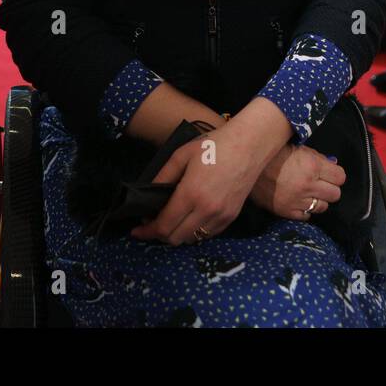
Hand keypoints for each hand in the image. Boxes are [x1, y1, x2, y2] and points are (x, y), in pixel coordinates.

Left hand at [130, 118, 270, 244]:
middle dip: (159, 235)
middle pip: (176, 239)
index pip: (164, 226)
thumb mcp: (181, 155)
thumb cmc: (214, 145)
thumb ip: (162, 177)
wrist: (249, 145)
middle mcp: (206, 211)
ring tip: (171, 219)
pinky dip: (194, 231)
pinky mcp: (232, 217)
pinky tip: (190, 217)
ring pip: (192, 239)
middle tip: (152, 223)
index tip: (137, 230)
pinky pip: (207, 234)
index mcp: (191, 194)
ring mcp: (221, 217)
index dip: (147, 231)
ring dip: (177, 234)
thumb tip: (148, 195)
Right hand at [250, 144, 344, 220]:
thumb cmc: (274, 153)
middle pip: (335, 194)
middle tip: (321, 184)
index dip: (336, 175)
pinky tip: (299, 202)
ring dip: (318, 200)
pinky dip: (305, 210)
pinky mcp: (286, 211)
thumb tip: (333, 166)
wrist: (248, 164)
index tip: (330, 174)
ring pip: (322, 207)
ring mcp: (297, 200)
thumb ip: (318, 158)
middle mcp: (308, 185)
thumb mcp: (299, 149)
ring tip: (309, 194)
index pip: (340, 177)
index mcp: (313, 166)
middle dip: (330, 188)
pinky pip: (306, 216)